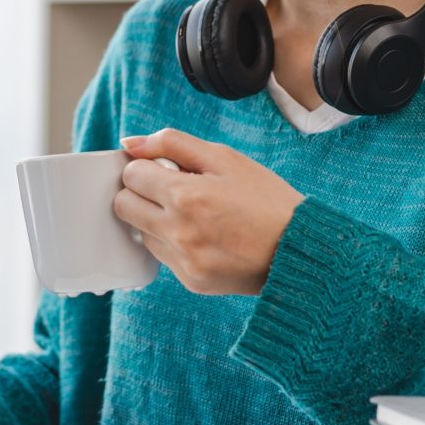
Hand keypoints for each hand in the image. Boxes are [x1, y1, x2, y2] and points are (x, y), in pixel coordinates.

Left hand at [113, 128, 305, 295]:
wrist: (300, 250)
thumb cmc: (266, 198)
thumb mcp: (225, 159)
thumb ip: (172, 144)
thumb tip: (129, 143)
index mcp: (186, 195)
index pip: (131, 174)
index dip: (145, 167)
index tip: (163, 169)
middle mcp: (178, 231)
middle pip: (123, 206)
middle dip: (140, 192)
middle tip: (170, 189)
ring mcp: (183, 260)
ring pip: (140, 232)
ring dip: (156, 219)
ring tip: (194, 214)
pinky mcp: (191, 281)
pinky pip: (162, 256)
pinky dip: (174, 242)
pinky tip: (203, 236)